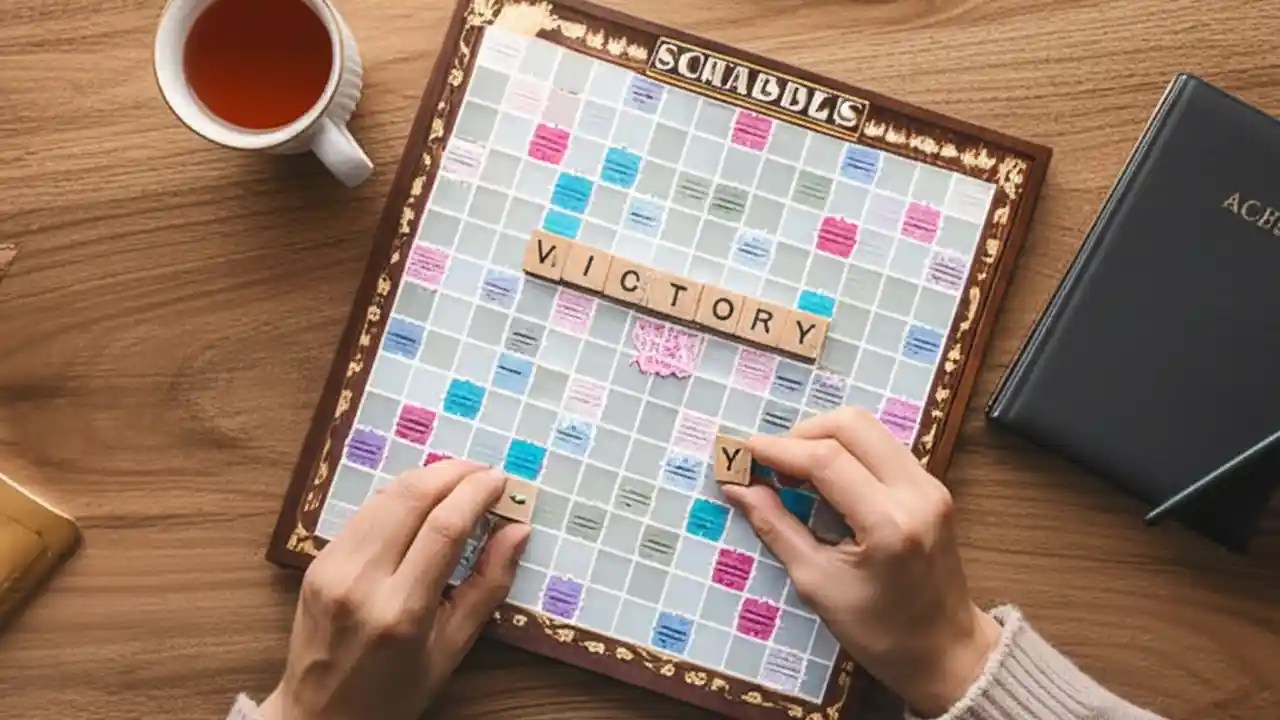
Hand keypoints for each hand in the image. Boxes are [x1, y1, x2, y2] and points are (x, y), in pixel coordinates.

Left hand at [260, 461, 530, 719]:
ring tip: (458, 481)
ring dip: (426, 478)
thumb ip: (488, 586)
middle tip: (483, 472)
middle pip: (411, 497)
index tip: (501, 480)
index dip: (476, 493)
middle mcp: (361, 581)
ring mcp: (332, 568)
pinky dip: (398, 498)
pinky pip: (365, 513)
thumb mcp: (452, 649)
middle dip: (453, 473)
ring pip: (385, 496)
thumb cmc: (395, 691)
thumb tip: (518, 531)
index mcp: (402, 611)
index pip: (444, 528)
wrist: (320, 716)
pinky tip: (421, 501)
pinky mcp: (317, 562)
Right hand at [721, 409, 999, 716]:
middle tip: (770, 465)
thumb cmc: (879, 631)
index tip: (741, 452)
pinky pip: (882, 447)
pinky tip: (823, 480)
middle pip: (851, 425)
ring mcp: (930, 485)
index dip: (777, 450)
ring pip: (869, 429)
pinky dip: (846, 451)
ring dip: (823, 439)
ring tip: (793, 473)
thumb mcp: (817, 583)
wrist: (947, 651)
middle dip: (801, 435)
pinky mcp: (932, 486)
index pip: (826, 460)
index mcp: (888, 523)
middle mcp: (916, 492)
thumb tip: (736, 486)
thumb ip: (776, 527)